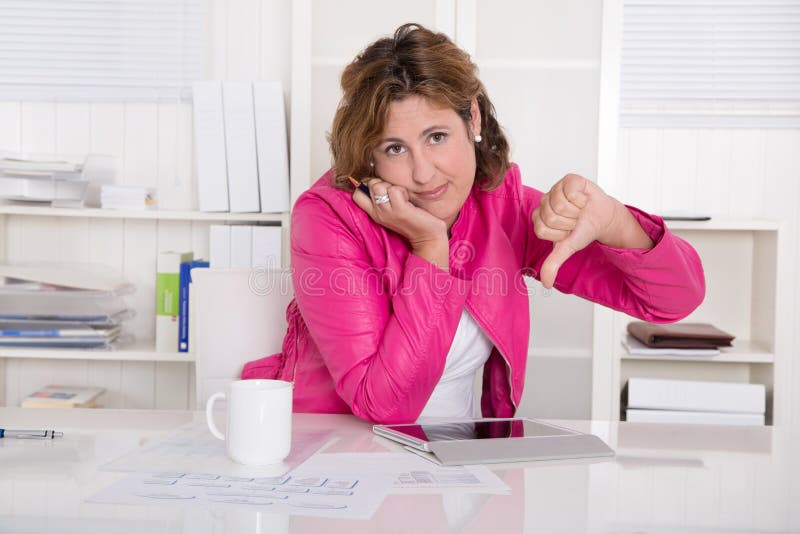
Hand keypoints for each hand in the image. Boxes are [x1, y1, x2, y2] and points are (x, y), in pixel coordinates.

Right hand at [352, 177, 448, 268]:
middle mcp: (378, 213)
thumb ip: (383, 198)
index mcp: (374, 213)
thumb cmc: (412, 220)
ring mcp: (388, 212)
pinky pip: (395, 190)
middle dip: (382, 182)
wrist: (427, 237)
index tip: (381, 188)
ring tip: (401, 197)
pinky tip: (408, 200)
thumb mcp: (392, 210)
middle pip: (370, 186)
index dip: (366, 185)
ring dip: (392, 186)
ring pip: (380, 186)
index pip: (356, 195)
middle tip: (394, 193)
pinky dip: (402, 191)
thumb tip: (376, 182)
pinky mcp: (400, 210)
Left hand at [532, 173, 651, 288]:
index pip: (542, 229)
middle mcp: (544, 202)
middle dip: (569, 223)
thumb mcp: (568, 248)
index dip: (560, 233)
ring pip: (561, 204)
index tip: (568, 232)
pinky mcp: (568, 179)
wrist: (604, 217)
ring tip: (580, 210)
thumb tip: (546, 283)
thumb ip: (554, 263)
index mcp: (539, 219)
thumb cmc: (583, 230)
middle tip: (576, 220)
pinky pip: (570, 191)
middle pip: (551, 217)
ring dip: (577, 211)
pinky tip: (583, 199)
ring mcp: (555, 189)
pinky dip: (582, 199)